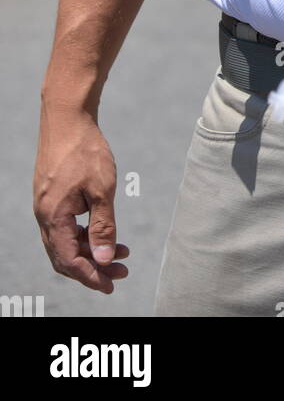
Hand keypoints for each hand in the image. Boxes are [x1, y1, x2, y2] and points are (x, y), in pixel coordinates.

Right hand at [34, 107, 129, 293]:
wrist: (67, 116)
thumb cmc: (85, 150)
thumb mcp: (102, 189)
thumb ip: (103, 227)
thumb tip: (105, 260)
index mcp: (53, 217)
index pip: (69, 261)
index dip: (90, 276)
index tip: (111, 284)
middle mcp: (44, 215)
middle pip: (65, 255)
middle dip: (93, 267)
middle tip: (121, 271)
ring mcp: (46, 205)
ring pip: (65, 241)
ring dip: (91, 249)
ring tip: (122, 250)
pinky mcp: (51, 195)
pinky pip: (65, 225)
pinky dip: (84, 232)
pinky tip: (104, 229)